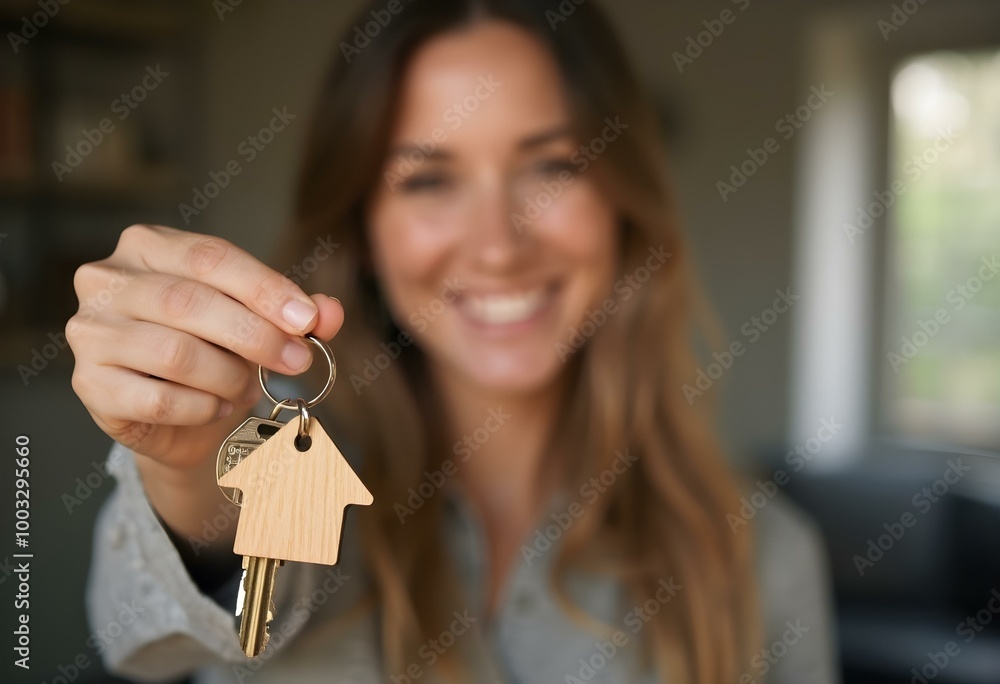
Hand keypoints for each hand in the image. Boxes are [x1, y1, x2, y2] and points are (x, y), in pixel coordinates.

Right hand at [67, 224, 344, 470]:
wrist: (177, 415)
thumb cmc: (215, 350)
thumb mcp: (259, 321)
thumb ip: (295, 314)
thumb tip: (329, 312)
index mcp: (148, 245)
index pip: (211, 257)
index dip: (265, 288)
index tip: (308, 320)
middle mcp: (107, 279)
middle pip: (189, 301)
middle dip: (256, 335)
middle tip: (297, 360)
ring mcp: (89, 330)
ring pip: (174, 352)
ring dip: (227, 376)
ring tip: (245, 387)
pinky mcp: (88, 382)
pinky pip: (157, 398)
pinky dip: (200, 407)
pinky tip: (215, 406)